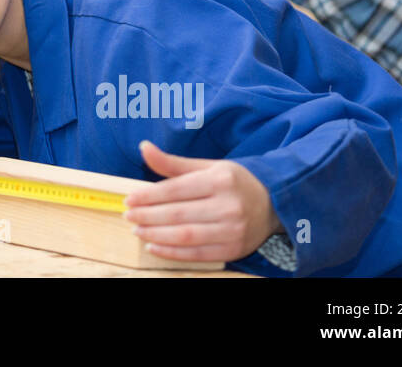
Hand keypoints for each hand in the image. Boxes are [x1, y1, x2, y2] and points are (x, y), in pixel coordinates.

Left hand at [122, 140, 280, 262]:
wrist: (273, 204)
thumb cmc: (233, 182)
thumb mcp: (207, 166)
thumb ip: (173, 162)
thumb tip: (143, 148)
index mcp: (220, 180)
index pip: (176, 190)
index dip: (149, 196)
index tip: (130, 199)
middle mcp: (228, 206)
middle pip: (178, 214)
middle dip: (148, 216)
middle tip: (129, 215)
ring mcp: (233, 230)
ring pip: (185, 236)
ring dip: (156, 235)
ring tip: (137, 230)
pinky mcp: (234, 250)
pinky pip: (197, 254)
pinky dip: (172, 253)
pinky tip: (154, 246)